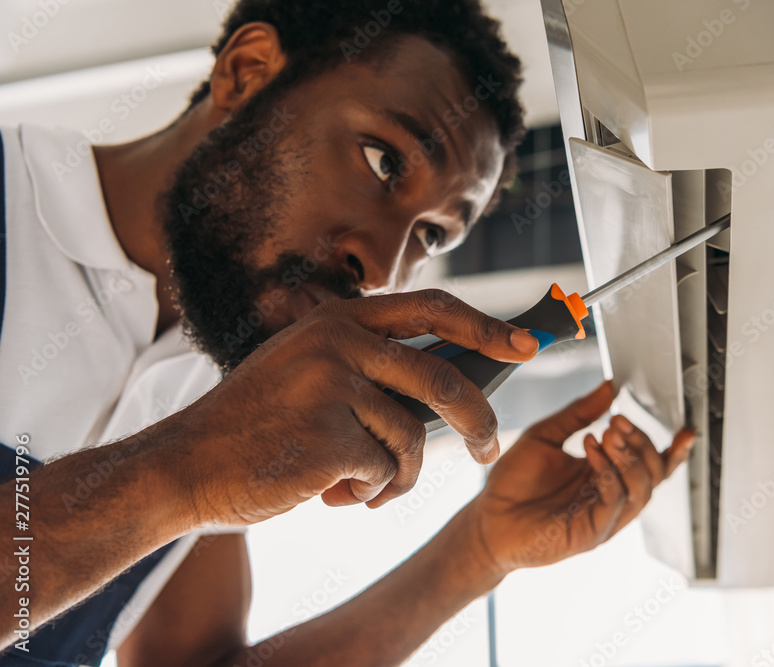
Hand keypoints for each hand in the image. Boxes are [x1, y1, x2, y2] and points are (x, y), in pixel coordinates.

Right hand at [165, 289, 538, 525]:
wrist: (185, 466)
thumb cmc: (258, 425)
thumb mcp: (310, 371)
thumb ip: (371, 368)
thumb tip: (455, 391)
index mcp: (338, 320)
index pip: (433, 308)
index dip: (487, 326)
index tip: (527, 344)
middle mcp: (338, 342)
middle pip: (444, 380)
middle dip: (479, 422)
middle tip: (489, 450)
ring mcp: (332, 386)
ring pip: (413, 437)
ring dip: (399, 475)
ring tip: (362, 485)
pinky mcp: (328, 435)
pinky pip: (384, 471)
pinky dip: (370, 492)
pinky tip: (331, 492)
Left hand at [464, 381, 693, 574]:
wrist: (485, 520)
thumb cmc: (512, 484)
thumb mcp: (547, 435)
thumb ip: (580, 413)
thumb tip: (609, 386)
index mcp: (605, 475)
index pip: (650, 464)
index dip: (673, 450)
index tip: (684, 430)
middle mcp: (610, 497)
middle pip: (653, 473)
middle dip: (642, 442)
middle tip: (618, 421)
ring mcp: (603, 517)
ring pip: (642, 490)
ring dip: (630, 457)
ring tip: (609, 433)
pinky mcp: (591, 532)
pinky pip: (615, 503)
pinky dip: (609, 473)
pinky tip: (592, 451)